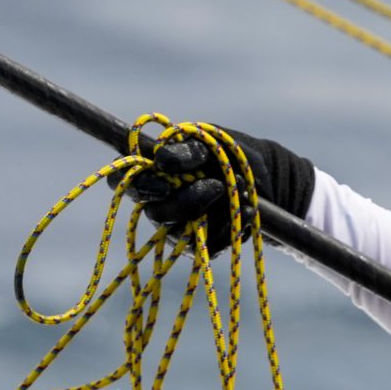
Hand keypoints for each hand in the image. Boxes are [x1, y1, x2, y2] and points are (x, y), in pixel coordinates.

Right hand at [128, 127, 315, 256]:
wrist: (270, 179)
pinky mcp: (198, 245)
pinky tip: (245, 212)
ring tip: (233, 192)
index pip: (120, 178)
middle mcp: (159, 199)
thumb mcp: (214, 143)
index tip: (162, 176)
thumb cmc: (233, 155)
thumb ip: (188, 149)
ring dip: (208, 209)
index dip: (129, 179)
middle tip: (215, 186)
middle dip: (183, 200)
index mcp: (154, 170)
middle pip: (151, 208)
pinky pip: (202, 244)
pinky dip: (226, 227)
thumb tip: (161, 159)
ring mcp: (177, 225)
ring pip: (175, 228)